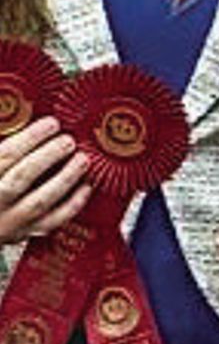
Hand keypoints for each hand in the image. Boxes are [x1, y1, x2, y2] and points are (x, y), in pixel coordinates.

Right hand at [0, 117, 91, 244]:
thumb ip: (6, 140)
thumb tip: (20, 111)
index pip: (4, 156)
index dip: (30, 138)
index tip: (51, 123)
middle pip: (20, 178)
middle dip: (48, 157)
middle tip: (69, 141)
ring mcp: (9, 220)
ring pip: (38, 202)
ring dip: (64, 179)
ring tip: (82, 160)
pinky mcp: (25, 232)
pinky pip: (52, 222)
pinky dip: (72, 204)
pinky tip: (86, 186)